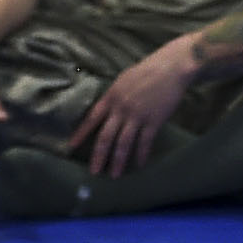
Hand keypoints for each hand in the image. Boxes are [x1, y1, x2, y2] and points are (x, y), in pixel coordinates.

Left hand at [68, 37, 205, 174]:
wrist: (171, 68)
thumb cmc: (146, 72)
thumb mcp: (123, 81)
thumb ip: (113, 97)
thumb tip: (105, 111)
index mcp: (111, 97)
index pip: (92, 118)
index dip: (81, 133)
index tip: (71, 146)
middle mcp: (121, 108)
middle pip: (106, 136)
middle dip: (99, 156)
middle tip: (93, 171)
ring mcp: (138, 115)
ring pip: (124, 143)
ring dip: (118, 161)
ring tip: (114, 175)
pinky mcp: (154, 120)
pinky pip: (145, 142)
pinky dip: (141, 154)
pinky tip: (138, 164)